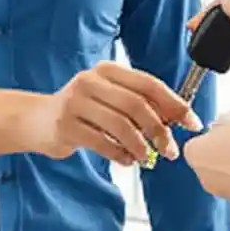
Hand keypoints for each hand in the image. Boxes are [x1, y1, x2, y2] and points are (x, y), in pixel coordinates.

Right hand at [23, 60, 203, 165]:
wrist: (38, 120)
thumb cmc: (83, 110)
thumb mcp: (110, 98)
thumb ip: (139, 104)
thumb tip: (178, 118)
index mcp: (108, 70)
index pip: (149, 84)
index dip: (174, 104)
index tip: (191, 122)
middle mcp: (91, 81)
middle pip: (137, 105)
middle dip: (159, 130)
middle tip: (170, 149)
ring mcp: (76, 102)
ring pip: (120, 125)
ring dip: (140, 146)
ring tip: (146, 158)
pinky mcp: (66, 125)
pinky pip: (102, 142)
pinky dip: (119, 154)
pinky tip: (126, 160)